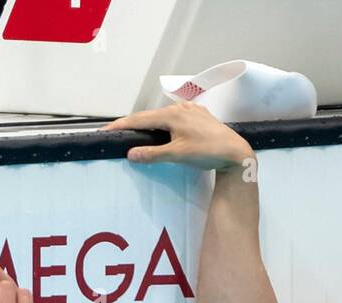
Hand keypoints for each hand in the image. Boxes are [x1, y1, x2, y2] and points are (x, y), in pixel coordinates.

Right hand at [104, 102, 253, 171]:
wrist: (236, 152)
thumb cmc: (207, 152)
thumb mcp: (178, 155)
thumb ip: (153, 154)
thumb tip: (130, 154)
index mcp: (172, 115)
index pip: (139, 119)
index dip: (121, 125)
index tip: (106, 130)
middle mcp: (180, 108)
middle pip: (150, 116)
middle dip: (134, 124)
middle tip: (118, 132)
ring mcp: (192, 111)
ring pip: (164, 116)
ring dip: (150, 124)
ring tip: (138, 133)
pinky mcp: (200, 117)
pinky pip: (176, 118)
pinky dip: (165, 125)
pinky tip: (165, 130)